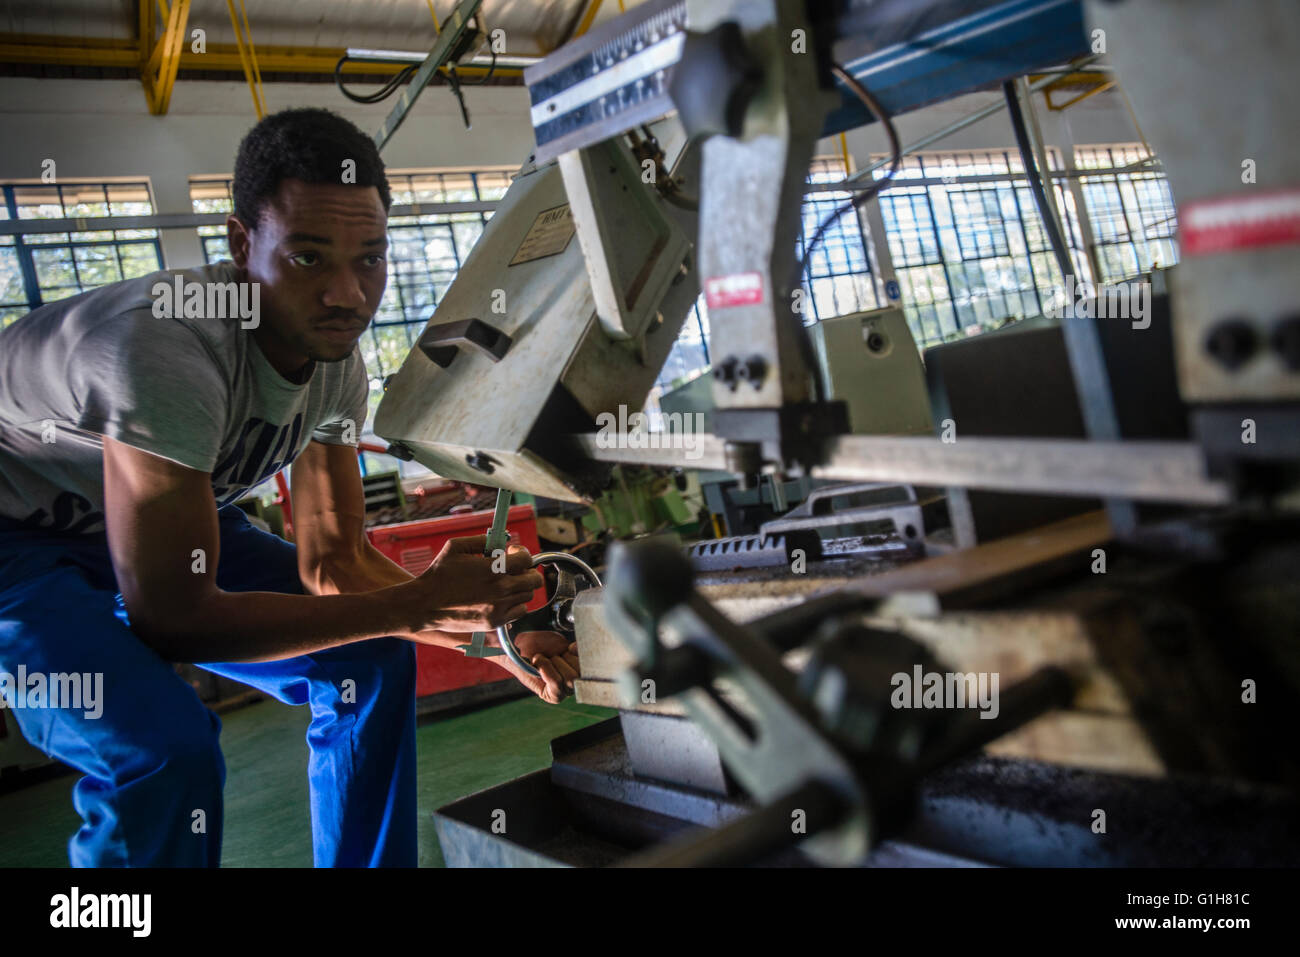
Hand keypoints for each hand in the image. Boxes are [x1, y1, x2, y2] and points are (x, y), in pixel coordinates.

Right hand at [402, 536, 542, 633]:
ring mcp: (499, 607)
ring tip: (505, 583)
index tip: (512, 553)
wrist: (425, 604)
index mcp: (493, 569)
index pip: (526, 559)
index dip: (522, 553)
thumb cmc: (439, 574)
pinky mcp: (495, 622)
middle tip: (515, 569)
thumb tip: (501, 541)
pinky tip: (502, 598)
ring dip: (521, 587)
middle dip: (527, 571)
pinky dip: (516, 604)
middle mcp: (500, 589)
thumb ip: (482, 540)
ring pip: (528, 596)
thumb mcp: (456, 547)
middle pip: (534, 580)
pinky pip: (519, 612)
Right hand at [496, 631, 580, 703]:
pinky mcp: (578, 660)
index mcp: (551, 694)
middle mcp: (565, 687)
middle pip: (572, 678)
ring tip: (554, 653)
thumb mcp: (517, 662)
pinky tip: (568, 647)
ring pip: (580, 668)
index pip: (558, 688)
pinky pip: (586, 657)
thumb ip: (522, 664)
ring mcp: (574, 673)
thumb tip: (490, 648)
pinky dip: (577, 650)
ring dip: (565, 656)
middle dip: (556, 662)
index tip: (536, 658)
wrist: (526, 643)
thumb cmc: (518, 654)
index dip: (548, 671)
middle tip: (545, 655)